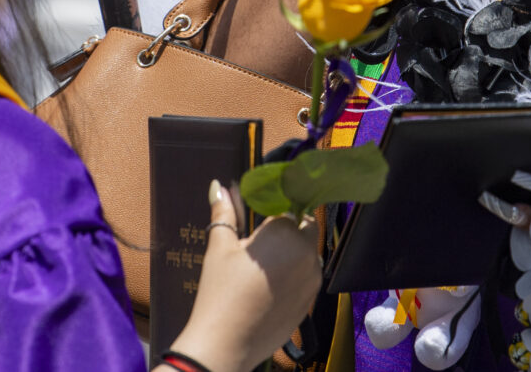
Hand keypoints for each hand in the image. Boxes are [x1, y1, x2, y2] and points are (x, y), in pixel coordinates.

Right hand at [168, 182, 321, 371]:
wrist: (227, 343)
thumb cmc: (220, 292)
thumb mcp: (219, 248)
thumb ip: (224, 213)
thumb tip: (218, 186)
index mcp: (285, 232)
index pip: (287, 207)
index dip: (272, 213)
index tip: (257, 224)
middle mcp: (306, 252)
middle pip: (304, 227)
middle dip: (288, 230)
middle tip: (260, 246)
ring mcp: (312, 278)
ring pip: (309, 252)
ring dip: (294, 252)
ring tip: (263, 269)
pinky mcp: (312, 300)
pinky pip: (308, 276)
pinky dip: (295, 274)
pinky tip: (270, 287)